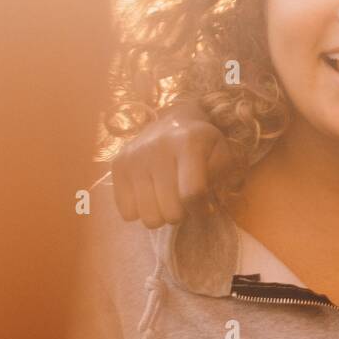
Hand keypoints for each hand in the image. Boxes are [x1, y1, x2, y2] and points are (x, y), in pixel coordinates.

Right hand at [112, 101, 233, 227]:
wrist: (171, 121)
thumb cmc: (201, 144)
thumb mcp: (221, 153)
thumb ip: (219, 178)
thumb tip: (203, 205)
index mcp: (188, 143)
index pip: (192, 193)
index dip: (200, 210)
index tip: (203, 209)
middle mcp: (157, 149)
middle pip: (170, 210)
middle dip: (182, 213)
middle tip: (183, 202)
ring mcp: (134, 158)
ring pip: (149, 216)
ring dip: (161, 215)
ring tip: (167, 200)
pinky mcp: (117, 166)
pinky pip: (128, 213)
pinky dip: (140, 212)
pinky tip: (149, 196)